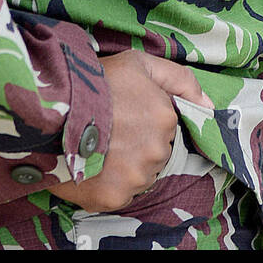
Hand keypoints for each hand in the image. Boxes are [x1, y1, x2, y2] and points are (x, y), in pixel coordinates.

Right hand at [48, 50, 212, 212]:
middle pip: (152, 155)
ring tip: (97, 147)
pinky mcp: (112, 198)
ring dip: (122, 166)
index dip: (142, 121)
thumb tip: (209, 104)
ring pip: (136, 176)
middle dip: (135, 145)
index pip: (164, 129)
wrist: (53, 107)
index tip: (123, 114)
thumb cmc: (95, 82)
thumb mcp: (139, 64)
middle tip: (108, 130)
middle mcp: (156, 152)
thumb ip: (180, 80)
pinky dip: (105, 184)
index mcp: (165, 119)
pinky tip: (90, 164)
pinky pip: (116, 195)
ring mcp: (135, 178)